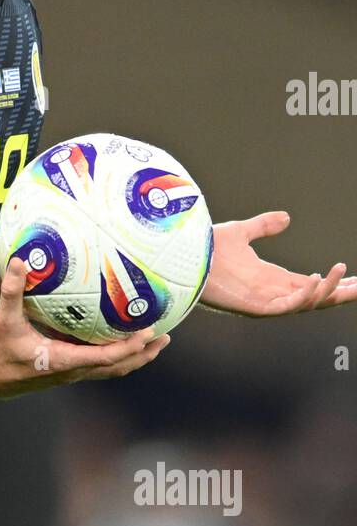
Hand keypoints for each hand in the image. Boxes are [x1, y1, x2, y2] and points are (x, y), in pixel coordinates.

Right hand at [0, 258, 169, 399]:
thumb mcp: (3, 319)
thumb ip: (13, 289)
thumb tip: (21, 260)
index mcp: (62, 362)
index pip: (106, 358)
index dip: (131, 346)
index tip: (150, 332)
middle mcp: (69, 372)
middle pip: (116, 368)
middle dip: (142, 354)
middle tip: (164, 338)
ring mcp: (65, 374)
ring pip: (107, 369)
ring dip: (130, 357)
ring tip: (149, 342)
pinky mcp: (59, 371)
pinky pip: (94, 365)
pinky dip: (111, 355)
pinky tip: (111, 339)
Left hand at [201, 211, 356, 315]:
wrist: (183, 257)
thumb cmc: (207, 250)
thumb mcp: (242, 232)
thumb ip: (264, 226)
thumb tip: (287, 217)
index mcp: (273, 280)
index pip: (313, 285)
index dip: (335, 283)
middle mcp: (273, 294)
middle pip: (317, 298)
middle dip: (341, 293)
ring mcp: (265, 303)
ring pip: (307, 304)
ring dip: (327, 291)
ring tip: (342, 274)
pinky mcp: (255, 307)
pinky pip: (287, 306)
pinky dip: (304, 295)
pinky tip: (315, 279)